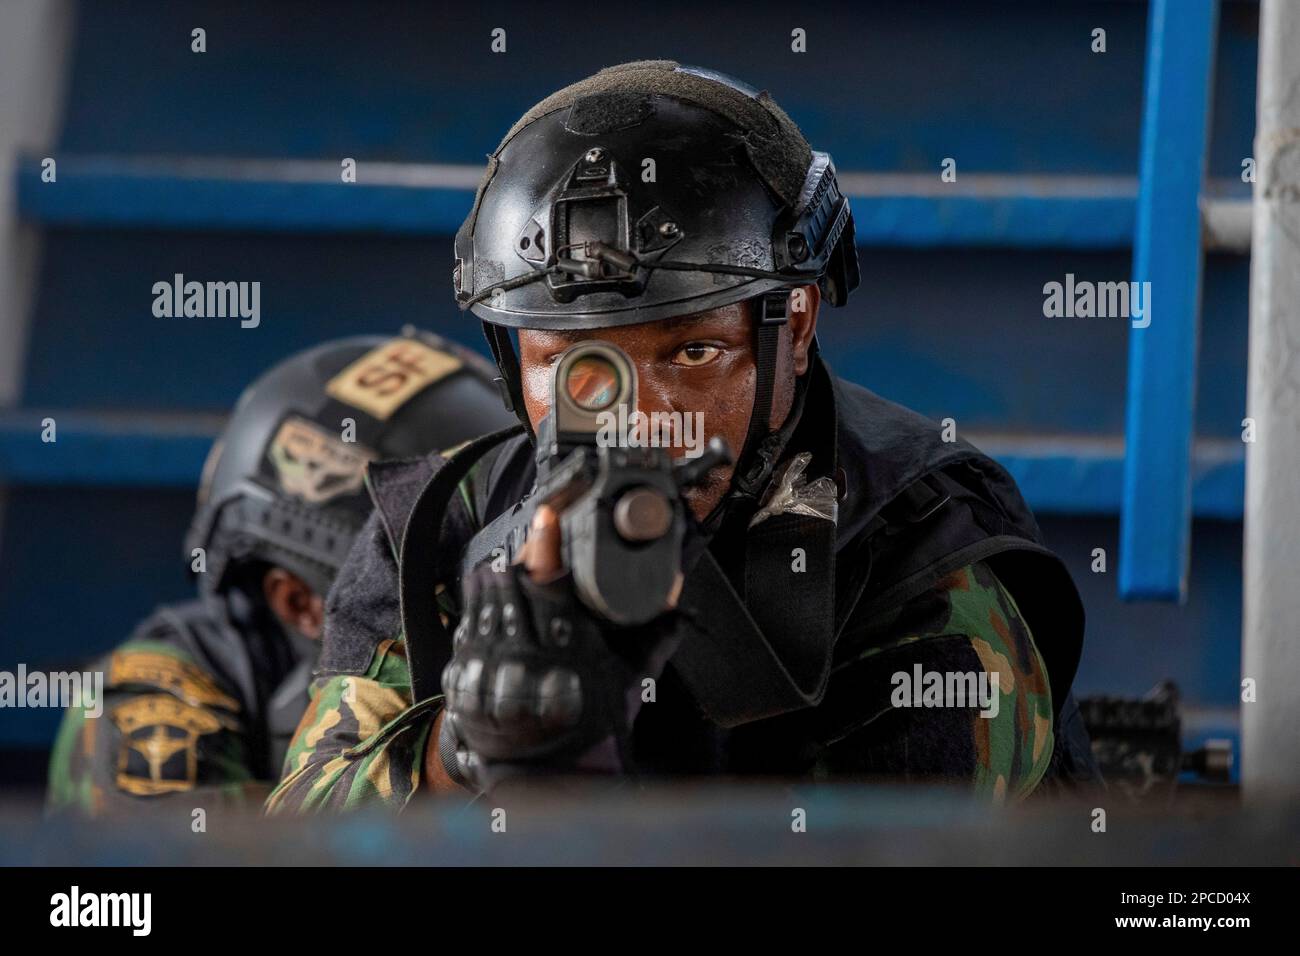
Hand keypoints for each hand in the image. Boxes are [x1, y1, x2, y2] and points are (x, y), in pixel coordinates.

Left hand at [437, 506, 681, 792]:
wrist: (546, 772)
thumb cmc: (591, 722)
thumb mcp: (629, 680)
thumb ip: (655, 636)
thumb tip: (677, 594)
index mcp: (566, 650)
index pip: (551, 583)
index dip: (547, 546)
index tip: (548, 516)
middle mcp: (523, 655)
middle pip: (513, 583)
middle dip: (524, 556)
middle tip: (537, 536)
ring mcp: (488, 665)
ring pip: (486, 599)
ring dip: (498, 576)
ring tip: (514, 563)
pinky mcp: (463, 675)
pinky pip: (467, 623)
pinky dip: (479, 604)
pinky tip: (490, 595)